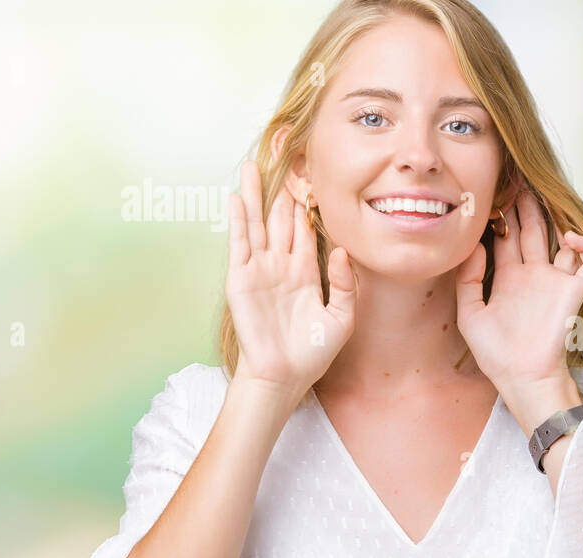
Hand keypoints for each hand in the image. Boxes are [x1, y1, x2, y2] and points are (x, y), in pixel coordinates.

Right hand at [226, 160, 357, 398]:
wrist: (284, 376)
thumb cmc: (312, 353)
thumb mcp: (341, 318)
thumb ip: (344, 284)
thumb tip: (342, 250)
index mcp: (306, 273)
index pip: (307, 231)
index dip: (310, 205)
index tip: (314, 177)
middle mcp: (282, 266)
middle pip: (282, 219)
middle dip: (284, 190)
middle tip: (285, 156)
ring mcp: (260, 270)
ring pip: (258, 223)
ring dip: (255, 195)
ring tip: (252, 164)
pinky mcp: (241, 278)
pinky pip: (240, 243)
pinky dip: (239, 220)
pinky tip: (238, 197)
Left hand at [453, 189, 582, 395]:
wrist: (525, 377)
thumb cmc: (497, 354)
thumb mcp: (470, 316)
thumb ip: (467, 280)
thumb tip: (474, 246)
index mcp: (508, 280)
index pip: (506, 240)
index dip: (501, 219)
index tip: (495, 195)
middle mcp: (532, 276)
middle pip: (531, 231)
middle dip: (525, 207)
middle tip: (518, 180)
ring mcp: (554, 282)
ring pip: (558, 240)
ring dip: (553, 219)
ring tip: (542, 195)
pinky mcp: (573, 292)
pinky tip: (568, 238)